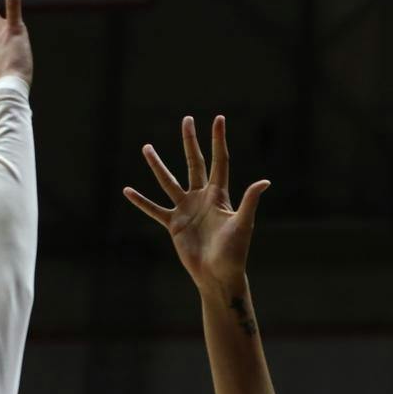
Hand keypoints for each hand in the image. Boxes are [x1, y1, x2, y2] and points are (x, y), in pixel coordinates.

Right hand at [125, 115, 270, 289]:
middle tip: (186, 120)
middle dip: (190, 142)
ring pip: (169, 181)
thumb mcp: (243, 225)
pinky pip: (154, 209)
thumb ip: (250, 202)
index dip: (218, 140)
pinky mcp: (174, 224)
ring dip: (157, 165)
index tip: (218, 118)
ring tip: (146, 147)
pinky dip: (141, 201)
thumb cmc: (235, 252)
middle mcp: (202, 197)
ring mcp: (186, 209)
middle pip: (194, 163)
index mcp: (219, 195)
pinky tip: (127, 190)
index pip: (219, 161)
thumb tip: (265, 182)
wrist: (218, 275)